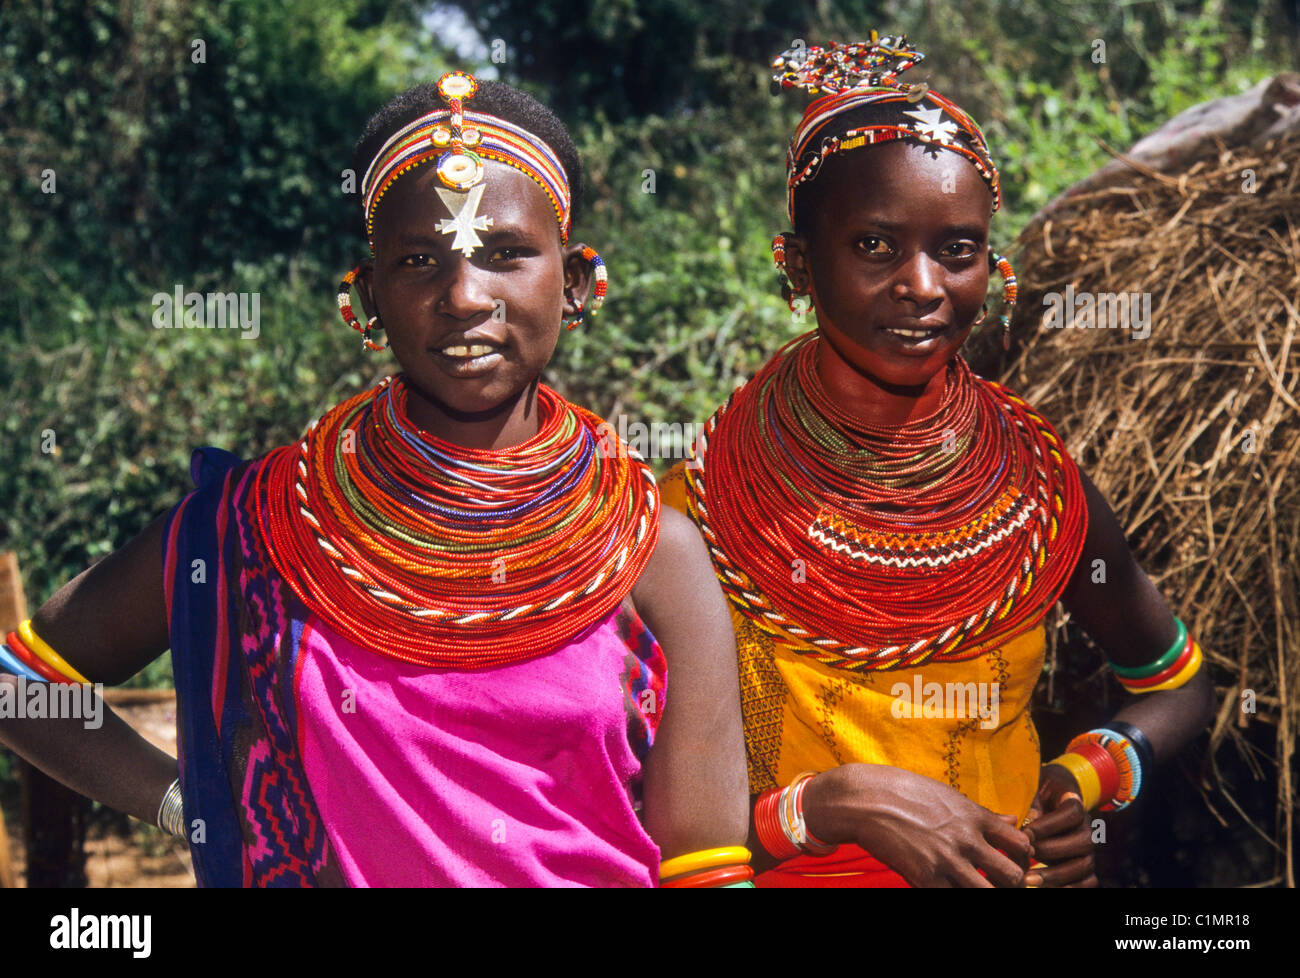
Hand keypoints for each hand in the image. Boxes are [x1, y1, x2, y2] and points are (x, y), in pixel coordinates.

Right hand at [803, 764, 1031, 887]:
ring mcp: (947, 861)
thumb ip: (981, 813)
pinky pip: (953, 898)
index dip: (1022, 858)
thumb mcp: (947, 795)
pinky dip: (954, 895)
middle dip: (1010, 884)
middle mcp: (966, 839)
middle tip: (997, 883)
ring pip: (988, 893)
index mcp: (974, 816)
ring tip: (974, 887)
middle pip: (1012, 876)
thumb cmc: (903, 791)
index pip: (1021, 845)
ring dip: (986, 892)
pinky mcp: (925, 878)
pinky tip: (947, 887)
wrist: (864, 799)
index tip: (1011, 861)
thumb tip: (1012, 819)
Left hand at [1022, 766, 1098, 887]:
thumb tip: (1026, 829)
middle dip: (1051, 851)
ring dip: (1055, 875)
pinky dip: (1070, 888)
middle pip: (1083, 841)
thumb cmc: (1037, 799)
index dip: (1050, 824)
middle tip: (1027, 854)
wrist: (1051, 805)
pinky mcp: (1087, 867)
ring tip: (1028, 879)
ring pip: (1084, 865)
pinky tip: (1044, 888)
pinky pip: (1089, 882)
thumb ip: (1030, 807)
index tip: (1027, 833)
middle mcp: (1088, 827)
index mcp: (1074, 804)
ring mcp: (1089, 849)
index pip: (1072, 813)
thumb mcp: (1033, 795)